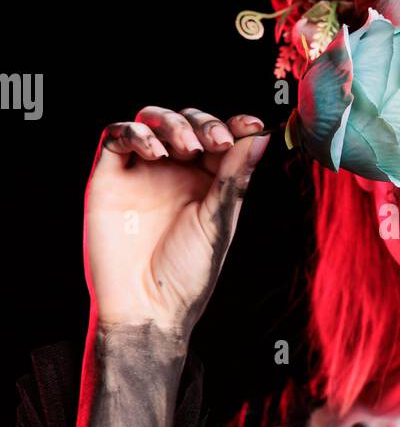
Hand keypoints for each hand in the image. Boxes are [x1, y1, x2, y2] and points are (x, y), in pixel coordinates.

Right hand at [84, 106, 270, 338]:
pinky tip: (155, 152)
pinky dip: (136, 133)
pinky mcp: (110, 176)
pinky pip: (116, 136)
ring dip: (172, 122)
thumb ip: (235, 177)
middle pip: (186, 122)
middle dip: (203, 123)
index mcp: (206, 181)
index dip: (235, 125)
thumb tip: (262, 136)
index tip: (252, 124)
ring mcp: (141, 172)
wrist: (146, 307)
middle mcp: (174, 172)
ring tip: (186, 146)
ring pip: (151, 120)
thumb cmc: (187, 273)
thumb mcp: (218, 221)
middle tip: (216, 142)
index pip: (220, 137)